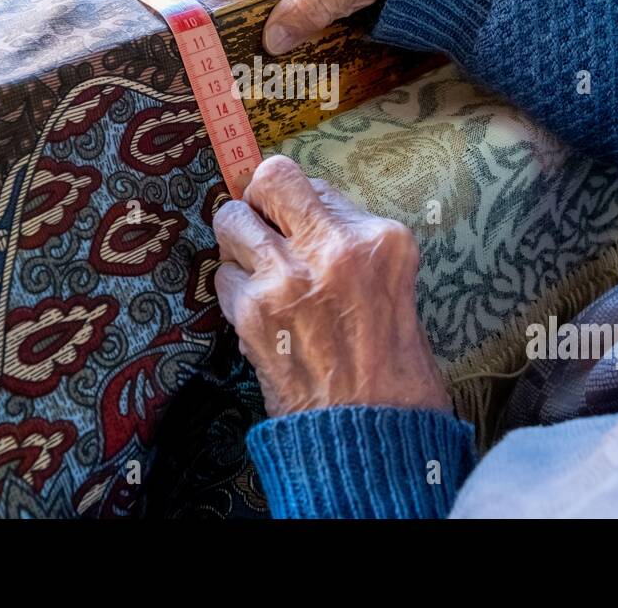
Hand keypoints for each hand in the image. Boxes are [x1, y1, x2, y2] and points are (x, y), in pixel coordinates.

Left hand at [213, 155, 450, 416]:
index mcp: (379, 239)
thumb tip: (302, 213)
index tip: (290, 217)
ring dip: (240, 245)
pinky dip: (235, 292)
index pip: (315, 183)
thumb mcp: (393, 287)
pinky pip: (224, 277)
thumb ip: (350, 244)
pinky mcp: (253, 311)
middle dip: (259, 198)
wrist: (371, 437)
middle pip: (270, 179)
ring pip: (232, 221)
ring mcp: (289, 276)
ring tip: (261, 275)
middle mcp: (333, 247)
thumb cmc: (391, 368)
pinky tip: (260, 317)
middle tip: (261, 224)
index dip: (297, 203)